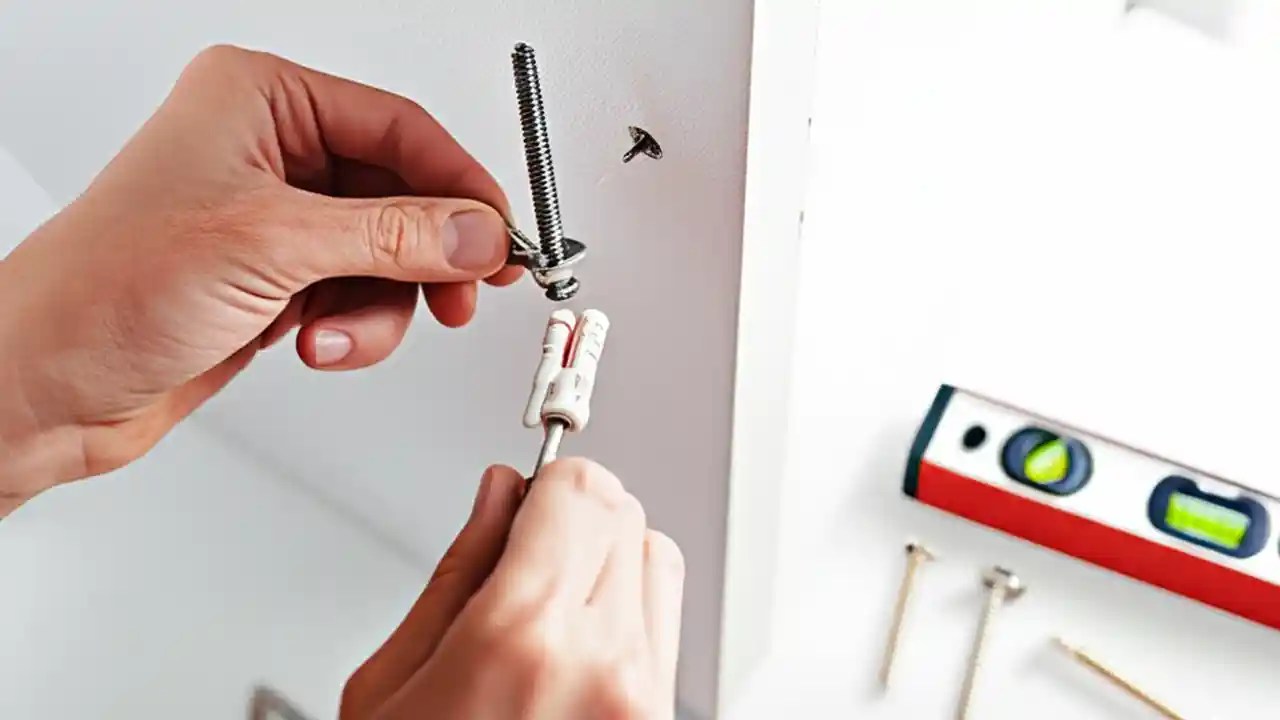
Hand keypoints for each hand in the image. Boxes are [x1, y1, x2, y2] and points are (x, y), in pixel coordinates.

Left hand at [0, 45, 521, 504]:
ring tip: (335, 335)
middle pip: (405, 194)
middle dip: (426, 257)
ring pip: (390, 256)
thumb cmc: (106, 289)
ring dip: (381, 307)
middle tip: (460, 294)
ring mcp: (277, 221)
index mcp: (262, 101)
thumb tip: (480, 232)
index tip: (504, 236)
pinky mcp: (279, 279)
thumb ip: (394, 236)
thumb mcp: (273, 245)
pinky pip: (361, 296)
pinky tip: (313, 344)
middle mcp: (273, 153)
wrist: (43, 384)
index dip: (461, 185)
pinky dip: (356, 329)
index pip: (401, 128)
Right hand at [341, 459, 685, 719]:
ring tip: (550, 605)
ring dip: (611, 559)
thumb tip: (496, 495)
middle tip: (527, 553)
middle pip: (626, 514)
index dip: (547, 482)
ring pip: (657, 561)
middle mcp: (602, 664)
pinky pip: (665, 626)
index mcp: (522, 637)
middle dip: (575, 516)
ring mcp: (643, 702)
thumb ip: (457, 571)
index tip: (523, 500)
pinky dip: (628, 612)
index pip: (580, 490)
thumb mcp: (391, 683)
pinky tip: (573, 647)